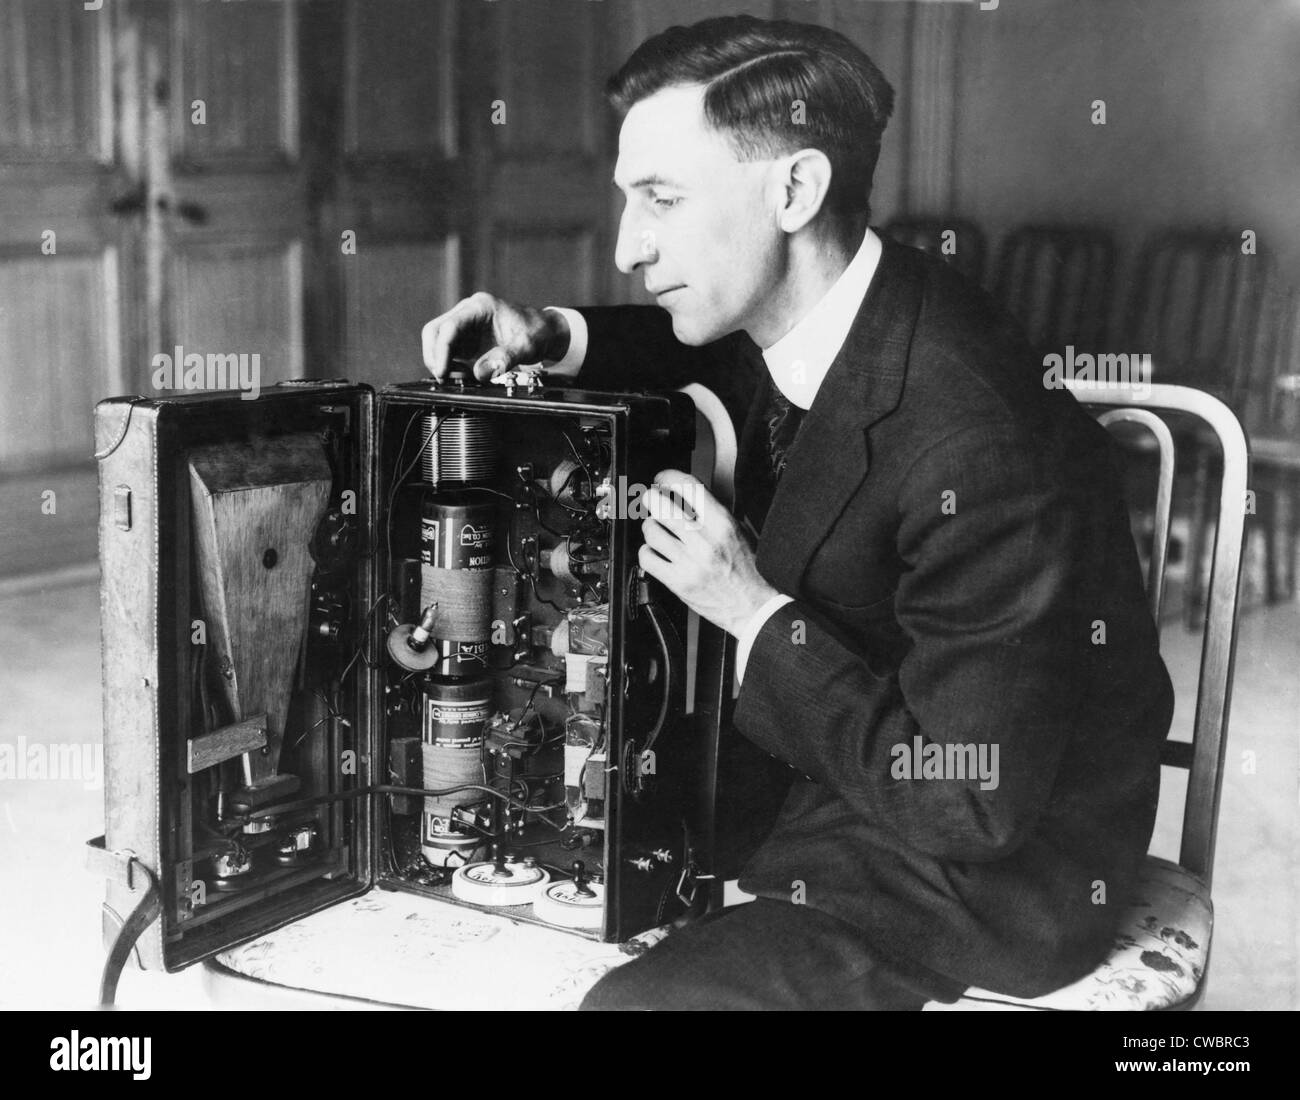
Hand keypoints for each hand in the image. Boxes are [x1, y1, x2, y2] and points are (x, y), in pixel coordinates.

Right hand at [421, 292, 569, 381]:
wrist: (544, 331)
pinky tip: (464, 377)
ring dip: (441, 363)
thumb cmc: (536, 333)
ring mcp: (464, 325)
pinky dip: (450, 366)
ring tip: (459, 380)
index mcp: (479, 307)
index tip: (442, 372)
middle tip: (444, 379)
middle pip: (434, 331)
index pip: (449, 327)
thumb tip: (479, 373)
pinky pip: (448, 352)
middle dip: (434, 356)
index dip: (441, 350)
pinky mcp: (466, 339)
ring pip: (437, 342)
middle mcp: (467, 313)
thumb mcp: (526, 346)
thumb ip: (504, 359)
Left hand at [638, 470, 780, 637]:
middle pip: (662, 506)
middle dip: (652, 499)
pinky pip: (647, 558)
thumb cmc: (748, 570)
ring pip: (651, 530)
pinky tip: (656, 552)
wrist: (754, 607)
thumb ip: (713, 513)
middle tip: (653, 500)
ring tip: (657, 530)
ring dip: (651, 527)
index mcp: (723, 524)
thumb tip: (685, 493)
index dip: (668, 477)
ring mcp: (689, 562)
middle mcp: (705, 541)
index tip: (662, 479)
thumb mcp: (738, 532)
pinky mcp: (678, 582)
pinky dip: (647, 552)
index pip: (688, 487)